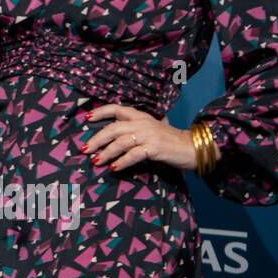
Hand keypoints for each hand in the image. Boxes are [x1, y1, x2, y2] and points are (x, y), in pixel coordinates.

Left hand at [79, 105, 203, 171]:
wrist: (192, 147)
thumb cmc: (170, 140)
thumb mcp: (151, 129)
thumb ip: (135, 129)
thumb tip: (113, 138)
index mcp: (140, 116)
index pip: (116, 109)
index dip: (101, 112)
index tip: (87, 118)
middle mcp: (142, 123)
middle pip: (113, 128)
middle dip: (96, 139)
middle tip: (84, 149)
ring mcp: (148, 135)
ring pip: (120, 142)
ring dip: (106, 152)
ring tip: (96, 161)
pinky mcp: (154, 148)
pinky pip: (133, 155)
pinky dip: (122, 162)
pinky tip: (113, 168)